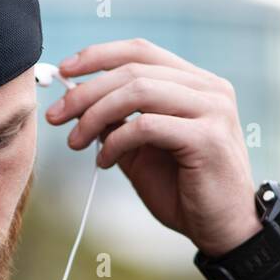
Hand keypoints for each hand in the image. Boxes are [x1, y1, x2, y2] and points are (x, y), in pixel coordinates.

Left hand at [46, 37, 261, 257]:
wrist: (222, 228)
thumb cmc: (184, 190)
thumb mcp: (142, 150)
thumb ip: (118, 123)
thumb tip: (78, 101)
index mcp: (195, 83)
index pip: (141, 51)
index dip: (99, 56)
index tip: (64, 70)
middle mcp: (208, 88)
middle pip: (133, 70)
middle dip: (86, 92)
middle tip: (57, 115)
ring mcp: (212, 109)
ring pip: (138, 91)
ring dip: (96, 115)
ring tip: (76, 141)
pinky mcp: (207, 136)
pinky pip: (147, 126)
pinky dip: (116, 141)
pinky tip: (103, 160)